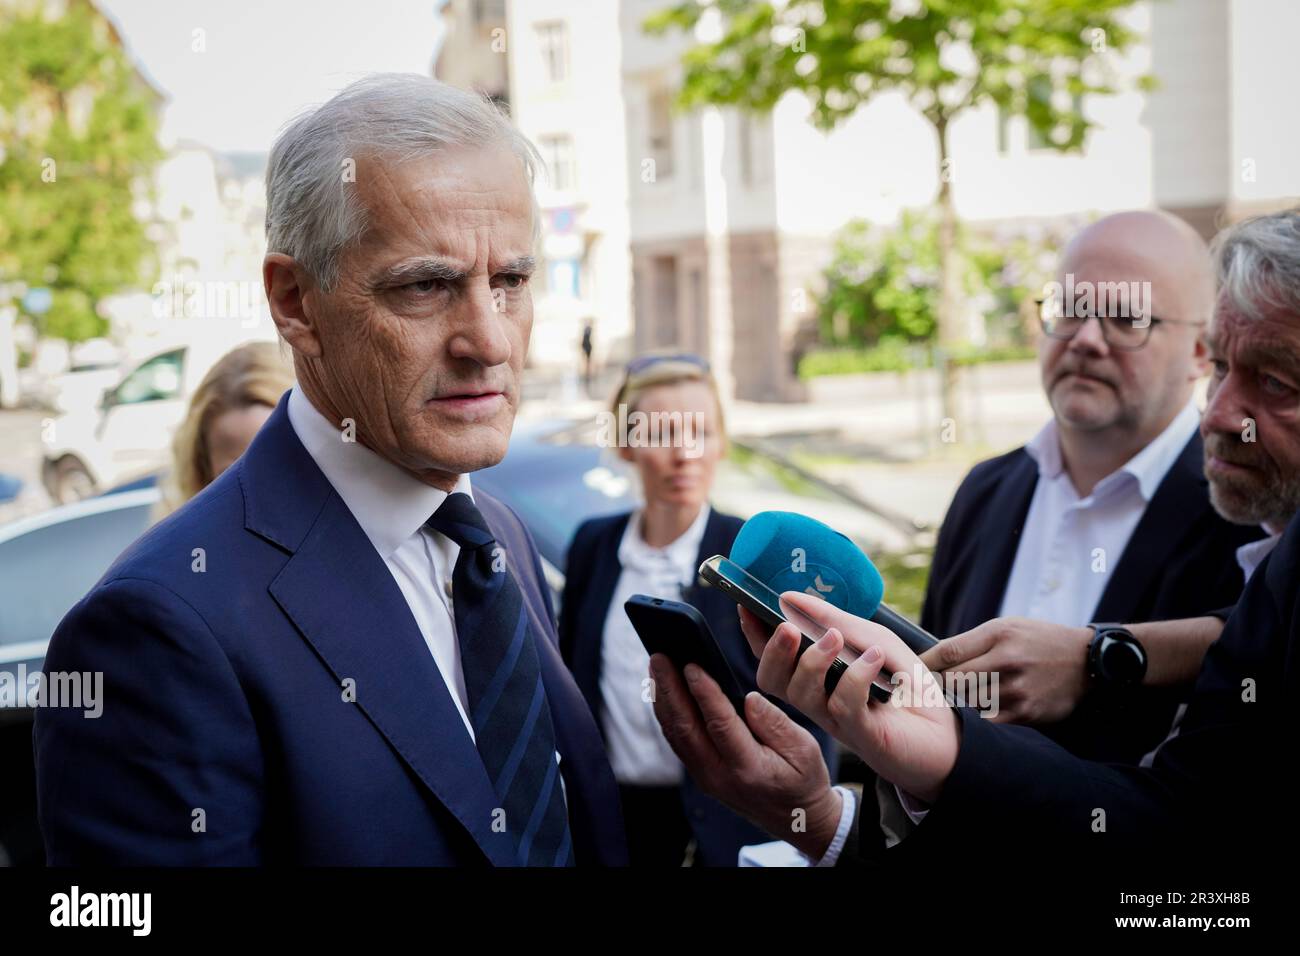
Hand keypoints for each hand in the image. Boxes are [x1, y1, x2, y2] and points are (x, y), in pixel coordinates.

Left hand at [647, 654, 842, 857]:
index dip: (704, 693)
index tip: (692, 665)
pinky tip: (663, 689)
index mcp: (749, 768)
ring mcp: (705, 777)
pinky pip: (677, 740)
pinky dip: (667, 712)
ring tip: (656, 665)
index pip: (720, 725)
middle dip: (670, 689)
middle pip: (686, 729)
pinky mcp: (700, 773)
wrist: (796, 820)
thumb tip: (749, 697)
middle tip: (659, 656)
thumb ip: (776, 724)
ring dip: (663, 698)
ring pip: (675, 734)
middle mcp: (719, 776)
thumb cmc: (804, 779)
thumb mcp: (805, 750)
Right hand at [739, 592, 959, 805]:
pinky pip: (843, 706)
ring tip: (833, 637)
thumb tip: (791, 597)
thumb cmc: (906, 685)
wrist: (948, 735)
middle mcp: (818, 699)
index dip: (754, 633)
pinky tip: (873, 658)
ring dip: (813, 660)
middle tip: (789, 627)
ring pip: (801, 693)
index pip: (772, 656)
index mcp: (816, 677)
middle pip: (773, 679)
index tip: (746, 604)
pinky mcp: (862, 734)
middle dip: (773, 651)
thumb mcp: (873, 639)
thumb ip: (834, 619)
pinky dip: (855, 677)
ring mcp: (836, 719)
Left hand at [919, 617, 1091, 724]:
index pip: (947, 652)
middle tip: (912, 694)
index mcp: (998, 635)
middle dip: (931, 688)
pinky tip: (963, 720)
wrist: (1087, 661)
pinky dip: (973, 721)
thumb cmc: (1038, 640)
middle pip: (952, 681)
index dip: (921, 664)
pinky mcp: (1027, 714)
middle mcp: (1006, 662)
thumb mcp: (1006, 627)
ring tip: (932, 710)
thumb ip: (971, 643)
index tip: (903, 672)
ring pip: (968, 703)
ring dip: (950, 706)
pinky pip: (988, 721)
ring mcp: (1017, 691)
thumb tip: (931, 660)